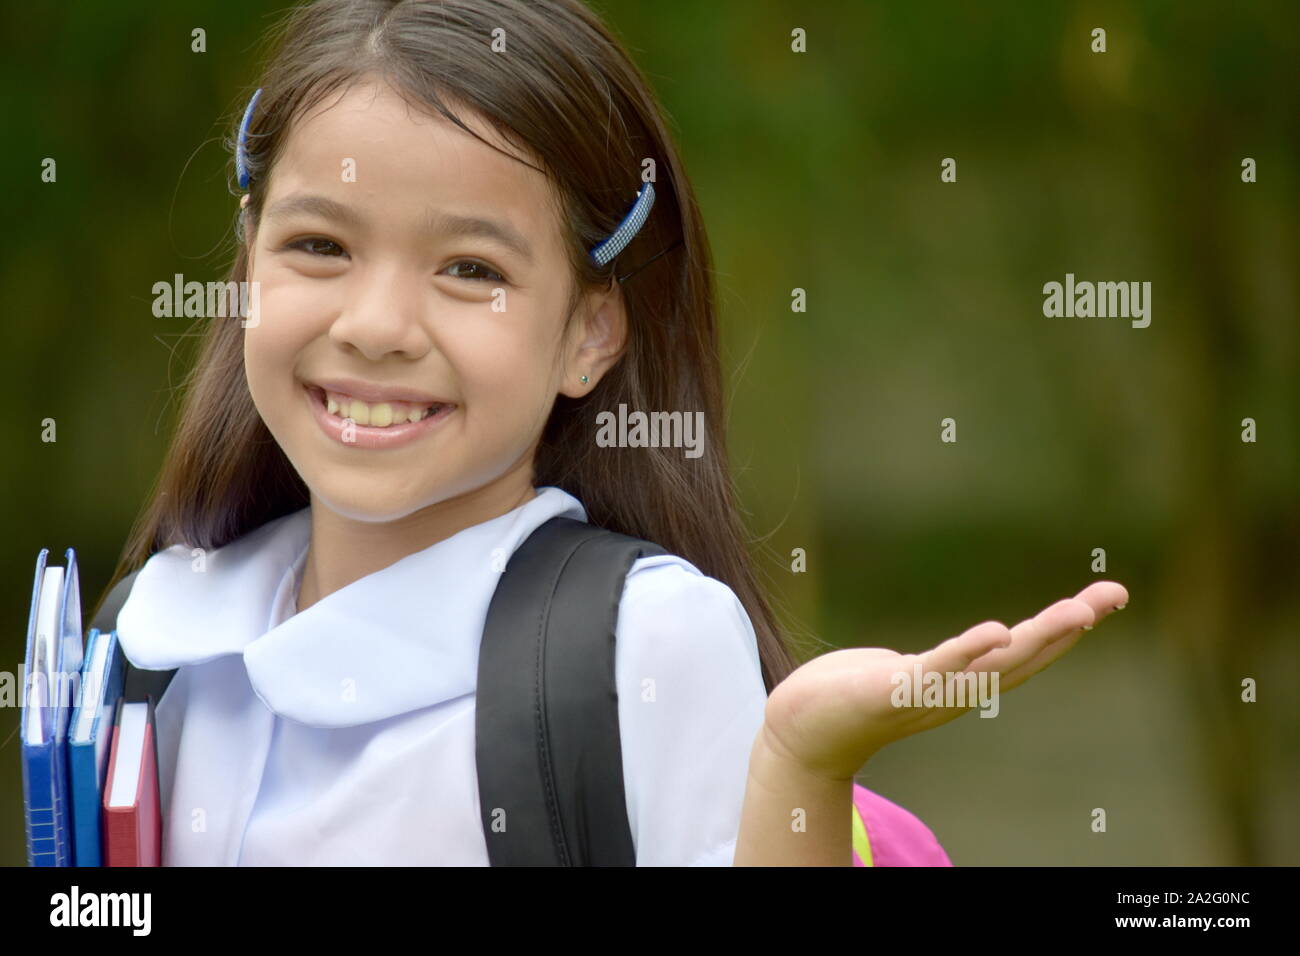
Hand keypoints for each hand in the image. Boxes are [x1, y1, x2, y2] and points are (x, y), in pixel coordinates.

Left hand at [759, 581, 1129, 781]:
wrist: (799, 731)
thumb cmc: (854, 696)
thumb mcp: (916, 673)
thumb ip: (952, 662)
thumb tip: (987, 643)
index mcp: (962, 685)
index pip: (1027, 656)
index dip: (1068, 629)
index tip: (1108, 597)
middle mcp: (954, 696)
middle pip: (1024, 660)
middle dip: (1069, 627)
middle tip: (1111, 596)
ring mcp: (924, 697)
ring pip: (991, 668)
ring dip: (1038, 639)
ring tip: (1077, 612)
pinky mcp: (888, 693)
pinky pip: (935, 671)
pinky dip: (967, 652)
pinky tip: (997, 630)